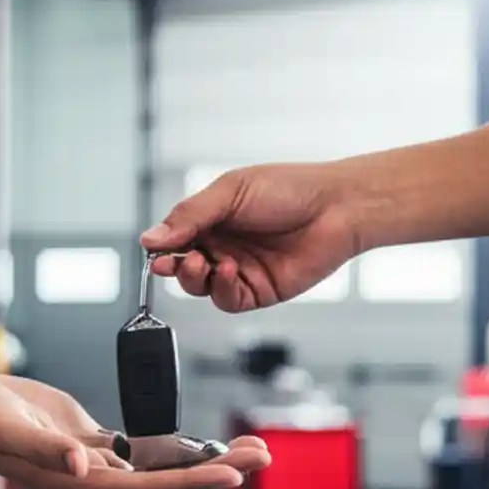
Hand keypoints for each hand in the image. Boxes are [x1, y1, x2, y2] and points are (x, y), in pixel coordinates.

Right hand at [0, 374, 270, 488]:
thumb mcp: (11, 429)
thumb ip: (48, 448)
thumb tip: (84, 465)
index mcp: (82, 485)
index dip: (194, 482)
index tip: (233, 474)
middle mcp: (98, 479)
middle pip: (173, 480)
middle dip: (220, 468)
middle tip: (264, 454)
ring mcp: (100, 463)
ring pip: (167, 466)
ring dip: (210, 457)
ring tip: (252, 446)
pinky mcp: (97, 443)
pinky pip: (148, 449)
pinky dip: (181, 445)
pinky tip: (208, 440)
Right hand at [141, 164, 354, 311]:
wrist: (337, 206)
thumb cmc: (292, 188)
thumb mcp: (231, 191)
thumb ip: (190, 216)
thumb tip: (151, 237)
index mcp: (215, 218)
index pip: (175, 238)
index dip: (162, 246)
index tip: (154, 249)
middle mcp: (226, 245)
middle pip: (183, 267)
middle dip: (173, 266)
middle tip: (172, 260)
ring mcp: (243, 269)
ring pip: (202, 287)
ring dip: (193, 279)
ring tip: (200, 262)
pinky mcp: (261, 290)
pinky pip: (229, 300)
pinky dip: (221, 289)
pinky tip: (226, 271)